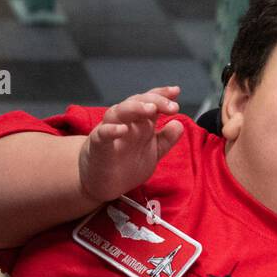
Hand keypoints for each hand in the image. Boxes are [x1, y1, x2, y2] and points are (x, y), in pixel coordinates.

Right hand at [78, 85, 184, 203]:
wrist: (102, 184)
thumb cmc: (124, 165)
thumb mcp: (152, 153)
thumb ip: (166, 139)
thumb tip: (179, 124)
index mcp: (138, 122)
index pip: (149, 102)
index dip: (161, 95)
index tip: (175, 91)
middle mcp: (124, 123)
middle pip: (136, 102)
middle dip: (154, 100)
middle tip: (171, 106)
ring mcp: (109, 132)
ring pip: (119, 112)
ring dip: (134, 108)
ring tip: (150, 109)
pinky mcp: (98, 146)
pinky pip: (102, 134)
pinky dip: (111, 130)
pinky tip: (122, 130)